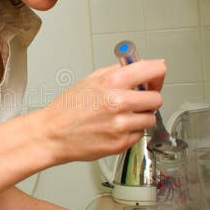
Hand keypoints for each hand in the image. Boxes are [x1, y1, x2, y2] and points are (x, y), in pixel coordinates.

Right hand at [38, 59, 166, 164]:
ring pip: (150, 119)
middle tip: (138, 100)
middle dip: (149, 98)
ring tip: (123, 116)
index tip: (154, 78)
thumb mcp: (91, 79)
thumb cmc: (67, 108)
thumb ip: (118, 71)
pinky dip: (131, 131)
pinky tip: (115, 128)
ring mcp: (121, 125)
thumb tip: (140, 66)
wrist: (52, 134)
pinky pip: (139, 134)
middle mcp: (119, 103)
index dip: (157, 74)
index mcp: (112, 82)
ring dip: (141, 117)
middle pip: (157, 98)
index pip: (154, 71)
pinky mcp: (120, 143)